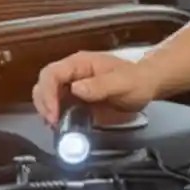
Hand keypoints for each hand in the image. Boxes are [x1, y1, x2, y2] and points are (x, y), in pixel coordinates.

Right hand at [31, 51, 161, 124]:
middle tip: (53, 124)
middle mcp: (71, 72)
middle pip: (44, 84)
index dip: (48, 94)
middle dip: (44, 104)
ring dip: (47, 111)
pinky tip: (62, 126)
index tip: (53, 115)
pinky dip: (55, 116)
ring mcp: (71, 85)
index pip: (52, 74)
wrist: (146, 85)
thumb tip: (75, 89)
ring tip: (57, 127)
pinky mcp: (74, 98)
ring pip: (46, 95)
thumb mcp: (123, 83)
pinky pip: (57, 105)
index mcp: (80, 63)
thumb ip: (100, 85)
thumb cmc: (136, 81)